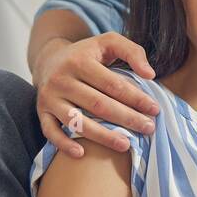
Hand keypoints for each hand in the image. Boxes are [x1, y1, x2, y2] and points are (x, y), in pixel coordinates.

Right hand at [33, 33, 160, 156]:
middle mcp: (62, 79)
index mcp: (80, 61)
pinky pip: (50, 132)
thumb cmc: (87, 54)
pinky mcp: (42, 111)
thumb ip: (132, 51)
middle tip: (149, 128)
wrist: (49, 60)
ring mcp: (50, 97)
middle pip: (98, 104)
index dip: (136, 98)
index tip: (155, 109)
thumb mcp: (108, 42)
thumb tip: (150, 74)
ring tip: (126, 145)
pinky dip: (63, 144)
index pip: (113, 84)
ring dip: (102, 136)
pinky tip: (81, 154)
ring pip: (77, 121)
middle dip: (126, 118)